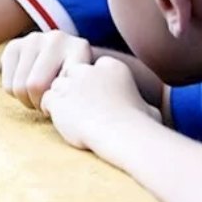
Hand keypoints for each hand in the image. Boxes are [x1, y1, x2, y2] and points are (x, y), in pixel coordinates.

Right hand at [1, 31, 91, 109]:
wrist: (64, 58)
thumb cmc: (78, 80)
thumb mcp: (89, 84)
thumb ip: (85, 90)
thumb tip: (79, 104)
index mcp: (79, 47)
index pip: (63, 85)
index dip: (61, 103)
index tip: (67, 104)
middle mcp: (56, 38)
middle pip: (35, 87)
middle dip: (41, 104)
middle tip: (49, 104)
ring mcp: (33, 39)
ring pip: (19, 88)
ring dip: (29, 101)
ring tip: (40, 97)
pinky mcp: (14, 46)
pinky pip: (8, 86)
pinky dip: (16, 94)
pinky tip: (28, 88)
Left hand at [39, 56, 156, 150]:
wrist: (125, 135)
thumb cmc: (141, 126)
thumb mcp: (149, 109)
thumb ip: (144, 105)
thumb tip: (154, 114)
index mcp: (112, 66)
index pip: (91, 67)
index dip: (90, 83)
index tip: (94, 98)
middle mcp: (89, 70)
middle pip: (71, 72)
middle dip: (72, 86)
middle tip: (76, 105)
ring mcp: (72, 84)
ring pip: (56, 85)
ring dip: (60, 98)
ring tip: (67, 114)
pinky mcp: (59, 100)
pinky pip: (47, 99)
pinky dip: (51, 109)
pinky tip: (61, 120)